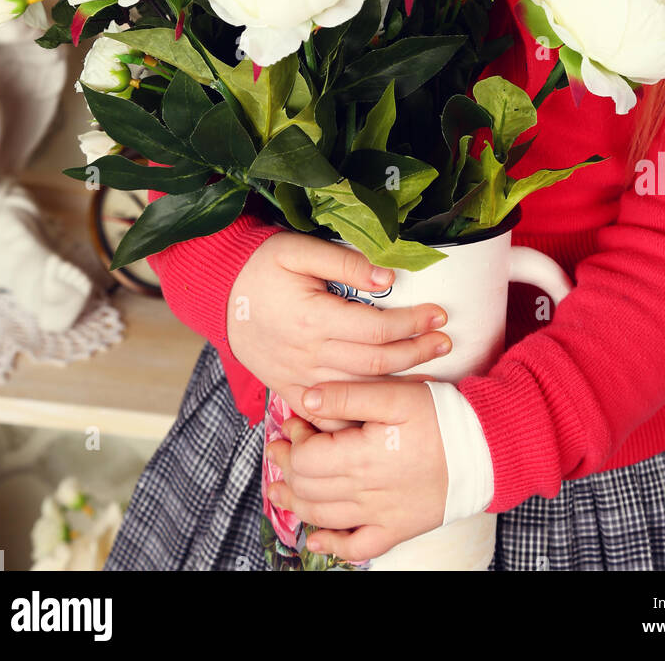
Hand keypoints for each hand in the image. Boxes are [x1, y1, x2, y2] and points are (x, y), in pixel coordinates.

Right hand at [227, 232, 450, 430]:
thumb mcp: (298, 250)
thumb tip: (388, 278)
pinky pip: (330, 414)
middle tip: (445, 341)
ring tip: (429, 370)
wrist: (219, 294)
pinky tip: (384, 406)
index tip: (439, 314)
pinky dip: (360, 414)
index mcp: (313, 319)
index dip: (413, 323)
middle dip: (416, 352)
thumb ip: (345, 263)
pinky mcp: (289, 391)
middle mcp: (309, 355)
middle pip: (376, 363)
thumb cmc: (261, 267)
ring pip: (359, 391)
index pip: (377, 328)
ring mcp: (299, 378)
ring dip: (398, 383)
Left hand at [266, 379, 447, 561]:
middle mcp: (366, 492)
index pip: (307, 459)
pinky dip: (334, 547)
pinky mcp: (398, 529)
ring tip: (278, 490)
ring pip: (324, 517)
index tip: (293, 424)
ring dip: (295, 504)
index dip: (293, 442)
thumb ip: (348, 395)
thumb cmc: (441, 417)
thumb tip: (305, 398)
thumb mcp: (394, 395)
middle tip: (277, 451)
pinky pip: (359, 547)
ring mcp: (381, 515)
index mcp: (362, 457)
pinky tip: (316, 539)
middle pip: (309, 489)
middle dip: (286, 469)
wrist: (486, 449)